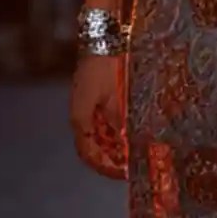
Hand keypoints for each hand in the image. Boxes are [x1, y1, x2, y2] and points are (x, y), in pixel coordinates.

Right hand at [69, 54, 127, 179]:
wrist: (103, 43)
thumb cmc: (105, 69)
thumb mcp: (115, 98)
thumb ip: (119, 122)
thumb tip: (127, 144)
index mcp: (81, 120)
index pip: (90, 155)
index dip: (105, 167)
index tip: (123, 174)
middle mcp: (82, 119)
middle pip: (95, 150)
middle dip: (112, 161)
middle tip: (132, 167)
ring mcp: (88, 111)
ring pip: (101, 140)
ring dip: (115, 150)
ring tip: (135, 155)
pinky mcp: (96, 102)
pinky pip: (105, 126)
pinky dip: (117, 135)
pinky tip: (131, 137)